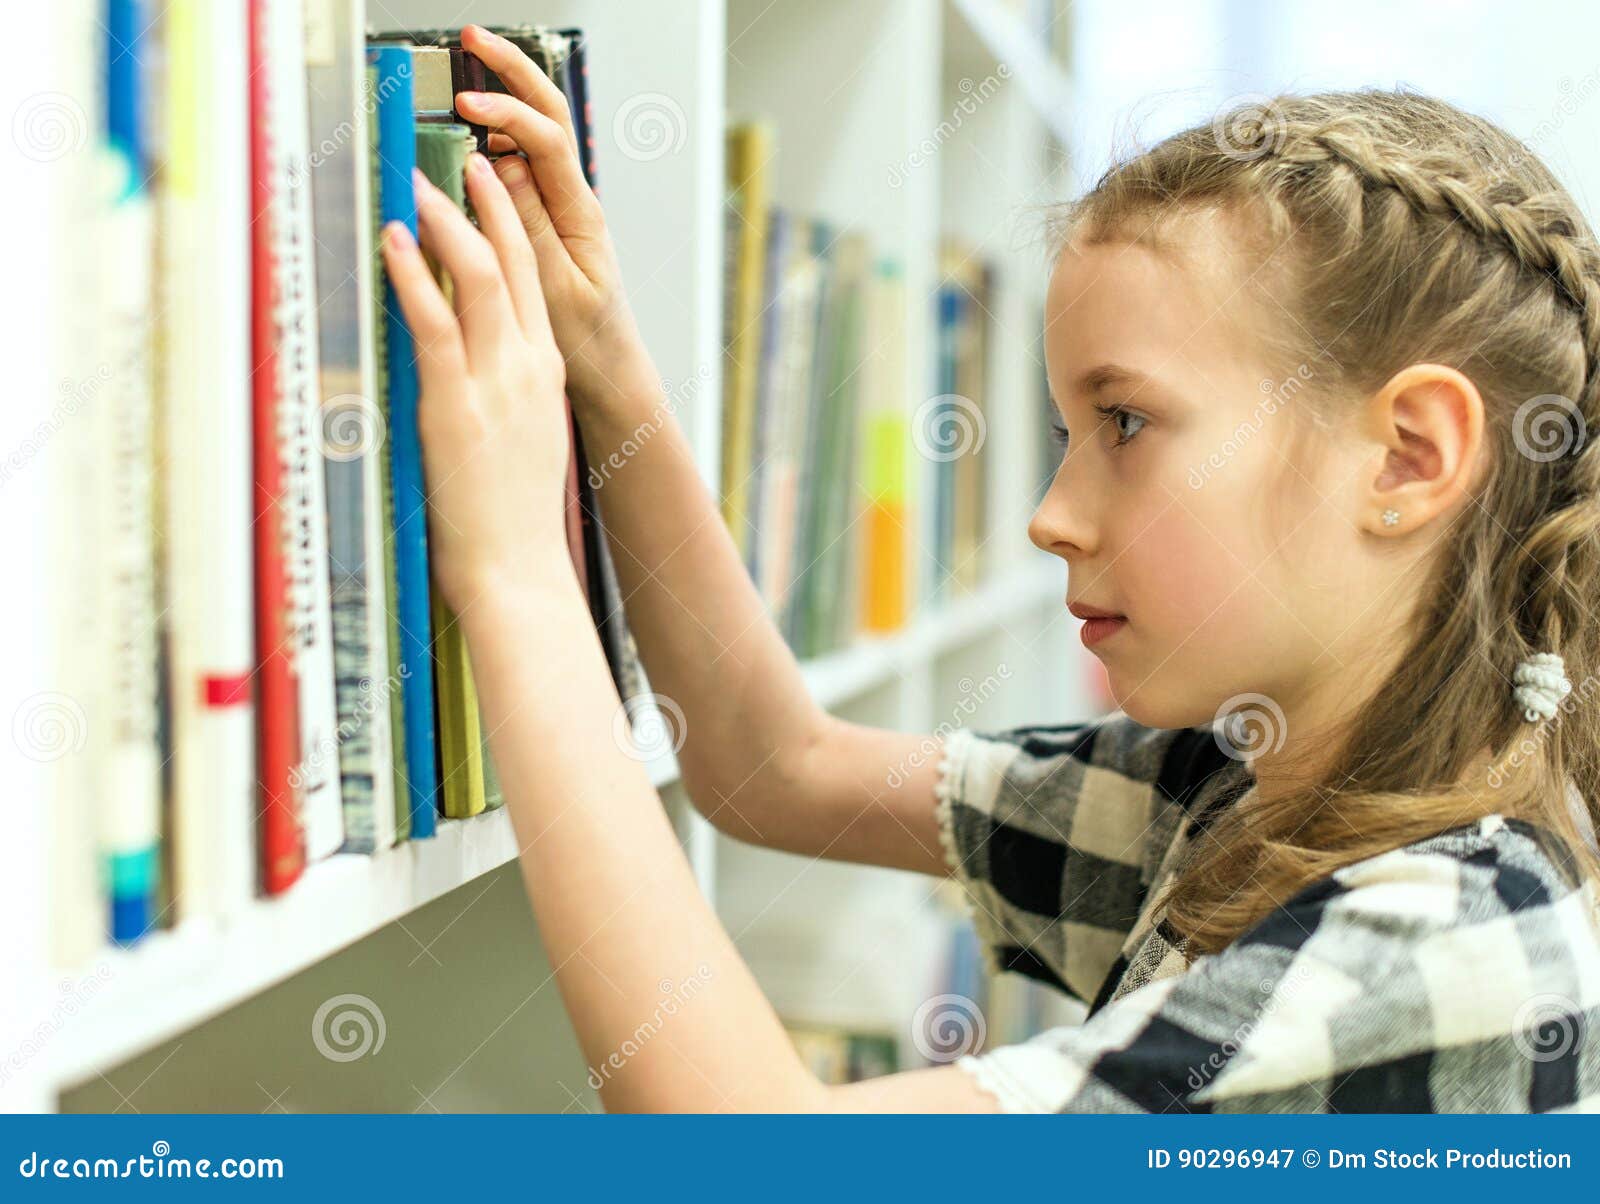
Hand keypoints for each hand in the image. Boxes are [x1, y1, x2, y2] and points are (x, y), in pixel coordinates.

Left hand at [381, 153, 574, 618]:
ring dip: (448, 223)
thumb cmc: (512, 522)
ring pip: (481, 277)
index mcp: (546, 376)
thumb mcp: (522, 446)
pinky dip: (413, 274)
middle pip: (517, 264)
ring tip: (420, 185)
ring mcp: (498, 384)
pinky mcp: (457, 404)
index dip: (513, 231)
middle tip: (463, 167)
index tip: (493, 194)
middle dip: (490, 207)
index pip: (535, 284)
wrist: (519, 573)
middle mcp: (530, 369)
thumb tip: (471, 377)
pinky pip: (435, 322)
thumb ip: (504, 401)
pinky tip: (394, 240)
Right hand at [453, 23, 660, 413]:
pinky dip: (495, 139)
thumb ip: (529, 227)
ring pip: (534, 136)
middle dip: (513, 71)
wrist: (609, 379)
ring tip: (465, 69)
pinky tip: (468, 132)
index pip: (547, 141)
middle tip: (472, 40)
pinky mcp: (545, 226)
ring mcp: (561, 211)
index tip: (466, 104)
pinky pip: (520, 169)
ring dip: (504, 96)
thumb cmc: (589, 345)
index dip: (508, 114)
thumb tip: (500, 164)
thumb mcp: (554, 290)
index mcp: (581, 215)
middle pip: (549, 116)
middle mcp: (575, 203)